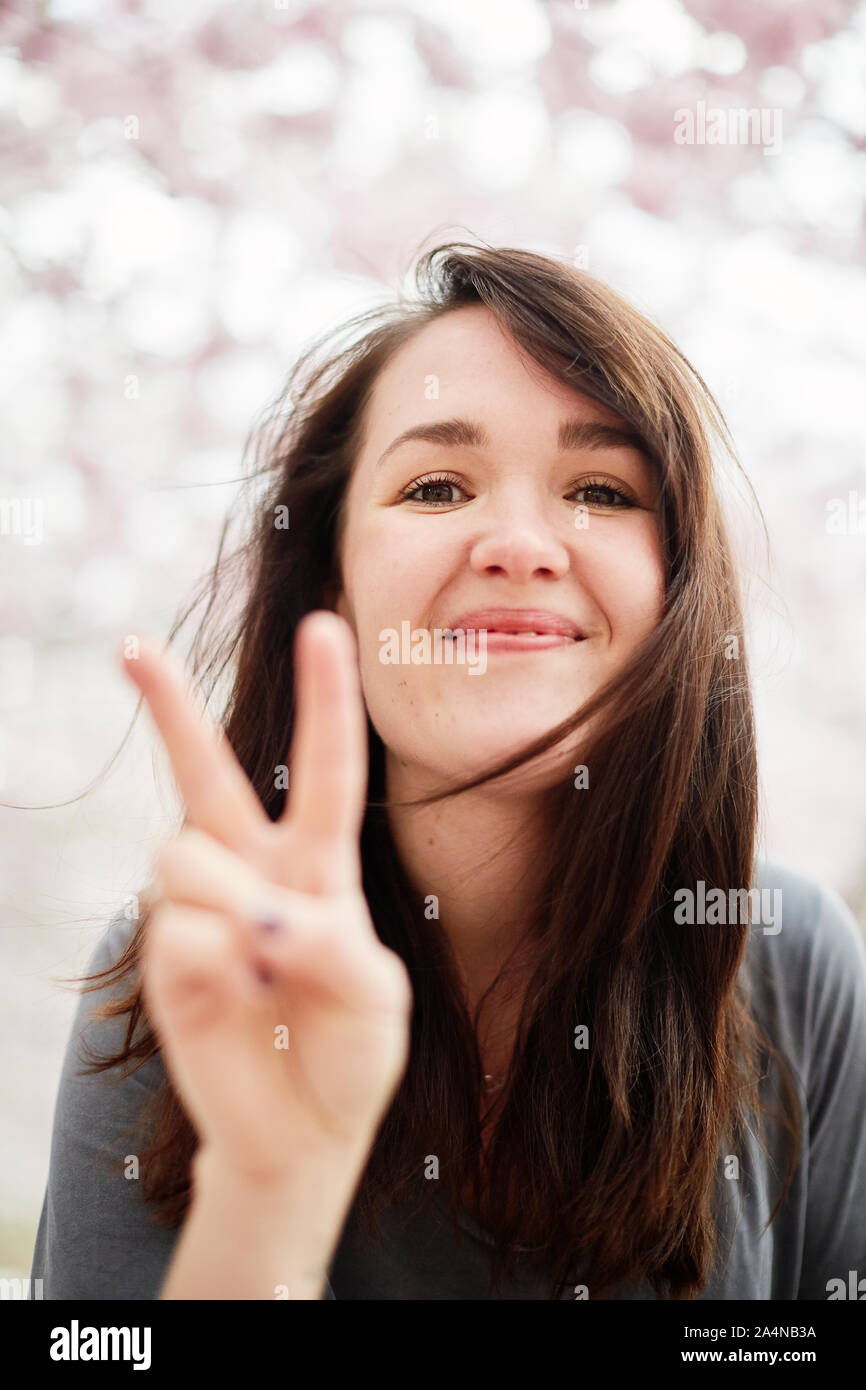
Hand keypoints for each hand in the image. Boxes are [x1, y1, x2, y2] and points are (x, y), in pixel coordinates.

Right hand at [122, 611, 412, 1188]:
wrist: (301, 1132)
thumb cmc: (350, 1052)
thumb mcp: (376, 996)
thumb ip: (329, 942)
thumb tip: (252, 919)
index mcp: (319, 864)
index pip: (325, 768)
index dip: (325, 698)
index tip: (323, 625)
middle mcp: (252, 871)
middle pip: (206, 775)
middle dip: (168, 707)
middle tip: (129, 647)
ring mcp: (201, 909)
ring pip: (186, 855)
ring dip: (231, 907)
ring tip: (267, 973)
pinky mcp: (163, 954)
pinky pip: (177, 930)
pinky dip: (215, 970)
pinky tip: (237, 1001)